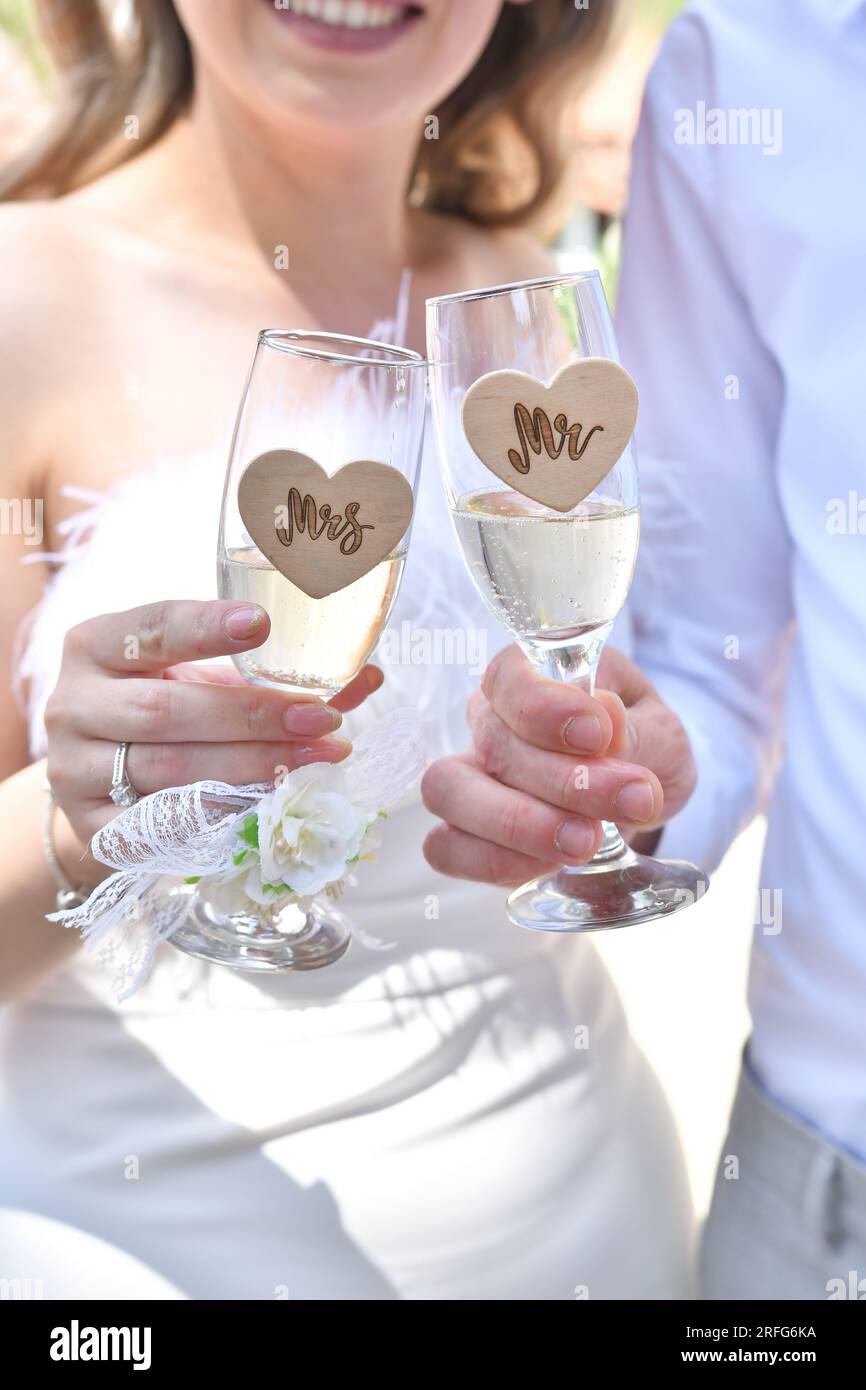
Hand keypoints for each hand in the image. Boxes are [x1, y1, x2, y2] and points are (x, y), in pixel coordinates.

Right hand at [45, 599, 379, 874]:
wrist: (101, 783)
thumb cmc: (162, 712)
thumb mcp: (200, 679)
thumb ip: (269, 675)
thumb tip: (369, 678)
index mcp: (95, 645)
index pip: (152, 628)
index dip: (206, 626)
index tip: (263, 624)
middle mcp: (72, 703)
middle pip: (168, 711)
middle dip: (254, 716)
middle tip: (323, 716)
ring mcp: (75, 770)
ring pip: (170, 770)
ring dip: (253, 766)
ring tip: (317, 758)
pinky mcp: (92, 829)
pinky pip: (165, 826)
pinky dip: (224, 814)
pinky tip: (272, 803)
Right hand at [422, 643, 694, 885]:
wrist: (641, 798)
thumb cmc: (644, 746)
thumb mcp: (660, 731)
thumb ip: (636, 729)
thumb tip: (605, 714)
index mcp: (530, 676)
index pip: (507, 678)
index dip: (543, 707)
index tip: (597, 735)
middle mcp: (489, 723)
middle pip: (493, 744)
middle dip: (562, 781)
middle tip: (629, 800)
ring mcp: (470, 779)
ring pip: (449, 792)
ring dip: (518, 823)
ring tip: (585, 840)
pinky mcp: (467, 835)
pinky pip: (447, 848)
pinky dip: (496, 860)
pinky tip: (551, 863)